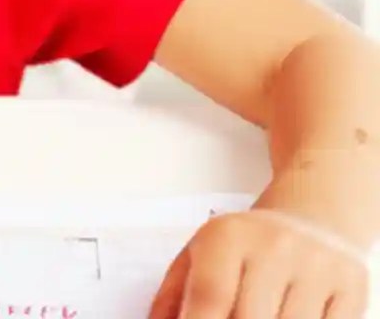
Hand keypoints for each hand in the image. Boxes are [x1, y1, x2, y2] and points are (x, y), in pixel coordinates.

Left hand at [148, 159, 373, 318]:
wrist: (312, 217)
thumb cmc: (245, 245)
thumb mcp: (199, 254)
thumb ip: (173, 296)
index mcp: (228, 236)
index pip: (210, 296)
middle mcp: (276, 247)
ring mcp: (318, 267)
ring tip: (258, 314)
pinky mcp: (353, 286)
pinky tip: (285, 316)